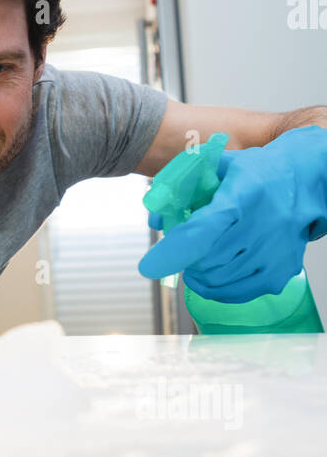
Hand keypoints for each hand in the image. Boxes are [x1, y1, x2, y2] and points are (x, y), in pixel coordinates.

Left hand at [138, 126, 326, 302]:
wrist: (306, 182)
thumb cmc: (260, 172)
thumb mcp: (223, 163)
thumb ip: (186, 178)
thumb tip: (156, 200)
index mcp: (243, 194)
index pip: (205, 229)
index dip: (176, 250)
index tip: (150, 266)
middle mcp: (262, 225)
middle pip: (207, 260)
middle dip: (184, 259)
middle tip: (180, 251)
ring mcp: (272, 252)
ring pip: (219, 279)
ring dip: (198, 274)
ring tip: (197, 260)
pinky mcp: (279, 272)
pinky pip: (238, 292)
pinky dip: (217, 289)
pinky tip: (210, 276)